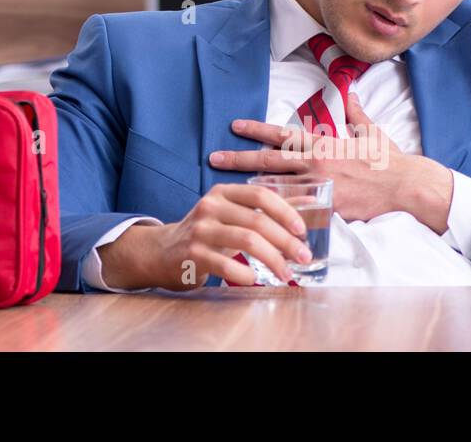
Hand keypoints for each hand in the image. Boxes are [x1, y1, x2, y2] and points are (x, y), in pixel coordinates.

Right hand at [100, 183, 312, 290]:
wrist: (162, 251)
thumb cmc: (206, 232)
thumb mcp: (231, 214)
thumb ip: (265, 209)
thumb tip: (309, 202)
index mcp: (223, 192)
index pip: (260, 194)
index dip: (285, 211)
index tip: (303, 230)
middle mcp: (210, 206)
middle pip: (257, 220)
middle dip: (286, 241)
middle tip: (302, 257)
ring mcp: (200, 230)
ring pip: (246, 241)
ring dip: (273, 259)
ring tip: (286, 274)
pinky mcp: (193, 254)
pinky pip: (227, 265)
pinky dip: (246, 275)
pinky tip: (254, 278)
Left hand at [207, 92, 412, 222]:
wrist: (407, 186)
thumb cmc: (389, 159)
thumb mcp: (370, 130)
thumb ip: (355, 112)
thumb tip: (350, 91)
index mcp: (322, 143)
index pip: (282, 134)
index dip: (256, 129)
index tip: (235, 126)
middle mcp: (316, 163)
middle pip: (269, 161)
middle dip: (239, 159)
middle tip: (214, 158)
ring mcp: (320, 187)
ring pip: (277, 188)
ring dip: (250, 188)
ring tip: (225, 188)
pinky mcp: (328, 209)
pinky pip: (297, 211)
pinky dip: (277, 213)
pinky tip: (258, 217)